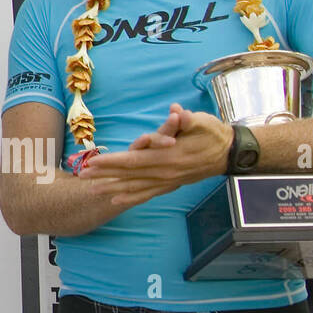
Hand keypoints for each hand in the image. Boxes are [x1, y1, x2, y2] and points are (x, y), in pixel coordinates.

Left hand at [80, 105, 232, 207]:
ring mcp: (169, 182)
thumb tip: (177, 112)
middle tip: (82, 175)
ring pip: (136, 187)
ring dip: (113, 187)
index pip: (134, 161)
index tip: (93, 162)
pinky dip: (131, 198)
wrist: (230, 153)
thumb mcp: (202, 121)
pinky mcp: (172, 185)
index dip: (112, 162)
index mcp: (169, 158)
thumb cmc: (213, 134)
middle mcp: (166, 173)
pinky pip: (148, 194)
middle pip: (129, 175)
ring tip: (93, 189)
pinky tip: (117, 201)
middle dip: (105, 175)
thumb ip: (187, 119)